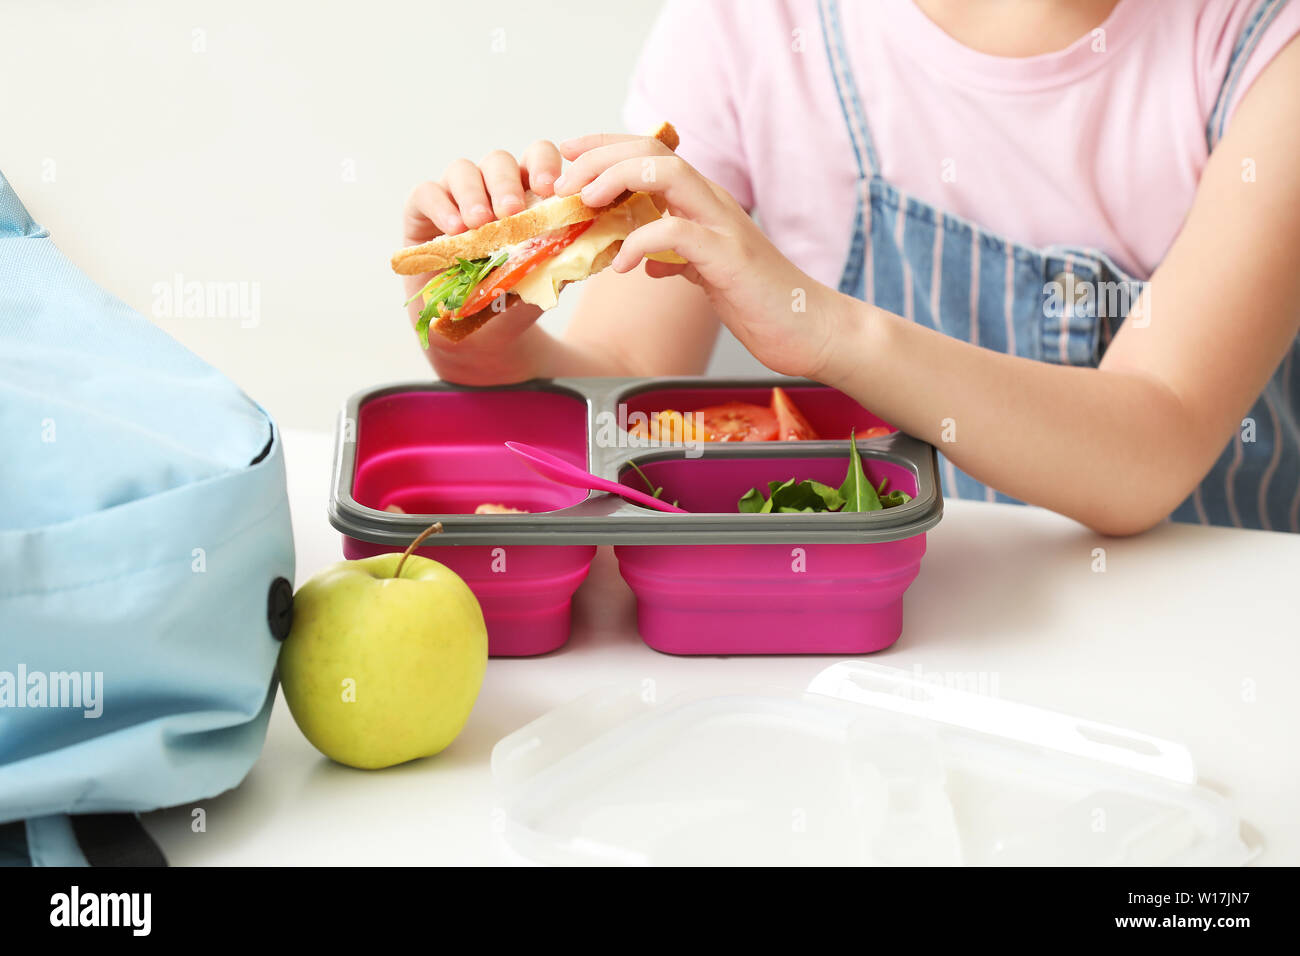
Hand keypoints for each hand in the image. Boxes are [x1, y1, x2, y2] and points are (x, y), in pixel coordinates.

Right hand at [400, 141, 564, 380]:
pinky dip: (441, 207)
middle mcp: (490, 188)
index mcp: (527, 194)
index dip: (544, 164)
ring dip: (473, 195)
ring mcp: (455, 197)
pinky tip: (454, 230)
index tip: (549, 189)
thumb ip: (562, 255)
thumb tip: (589, 239)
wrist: (479, 338)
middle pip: (499, 162)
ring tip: (480, 224)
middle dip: (506, 184)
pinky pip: (427, 193)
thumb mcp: (543, 279)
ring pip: (463, 171)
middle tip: (512, 212)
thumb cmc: (514, 301)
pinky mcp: (422, 211)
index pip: (537, 158)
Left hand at [553, 133, 841, 379]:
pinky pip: (677, 233)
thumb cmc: (763, 304)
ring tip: (585, 202)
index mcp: (705, 204)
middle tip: (563, 181)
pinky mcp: (729, 258)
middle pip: (652, 150)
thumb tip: (647, 260)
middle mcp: (714, 204)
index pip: (651, 152)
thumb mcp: (708, 276)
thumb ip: (678, 258)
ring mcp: (724, 227)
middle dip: (600, 157)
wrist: (812, 330)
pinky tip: (623, 263)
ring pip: (667, 174)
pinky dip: (642, 241)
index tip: (568, 155)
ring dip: (617, 179)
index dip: (605, 147)